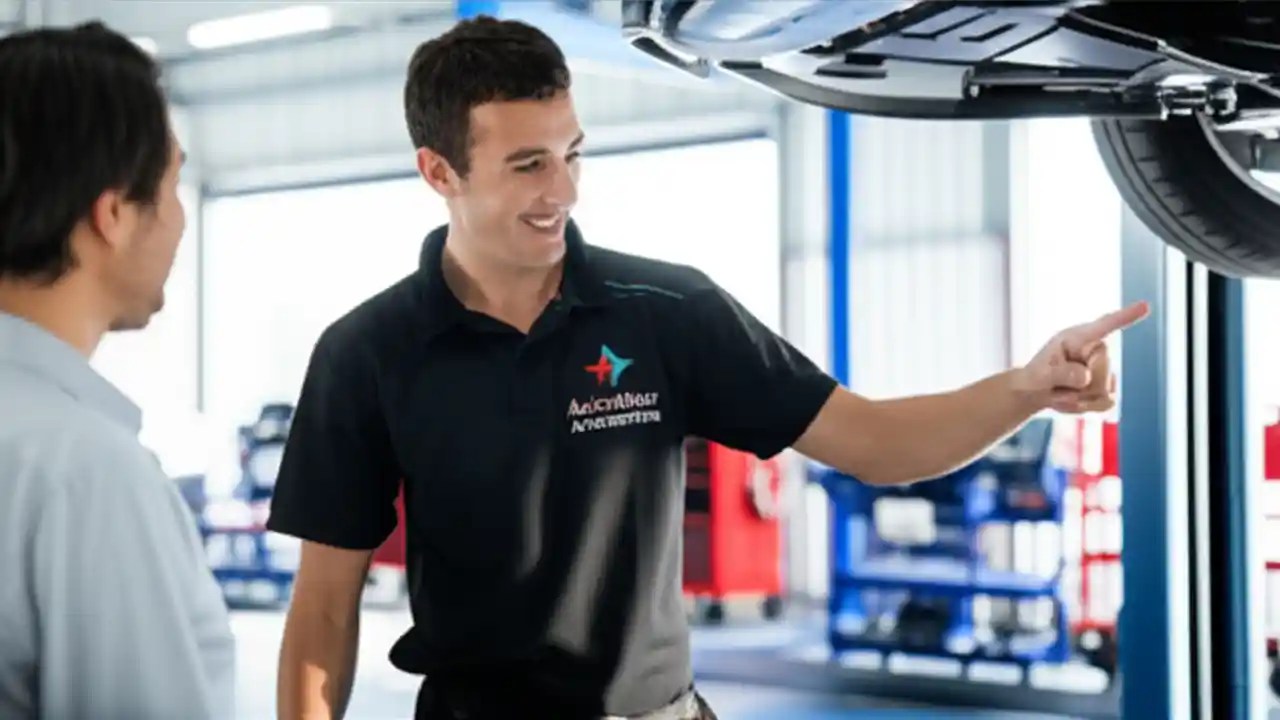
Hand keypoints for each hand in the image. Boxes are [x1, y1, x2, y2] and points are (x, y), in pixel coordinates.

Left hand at [1014, 301, 1150, 413]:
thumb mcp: (1039, 374)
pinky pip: (1105, 403)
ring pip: (1104, 390)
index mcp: (1077, 337)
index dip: (1125, 316)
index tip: (1145, 305)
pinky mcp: (1109, 389)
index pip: (1104, 325)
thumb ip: (1060, 373)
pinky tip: (1072, 400)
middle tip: (1058, 383)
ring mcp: (1106, 369)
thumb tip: (1085, 377)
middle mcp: (1096, 350)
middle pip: (1103, 368)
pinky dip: (1085, 407)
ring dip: (1078, 397)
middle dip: (1078, 382)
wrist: (1038, 392)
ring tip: (1062, 391)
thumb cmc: (1036, 376)